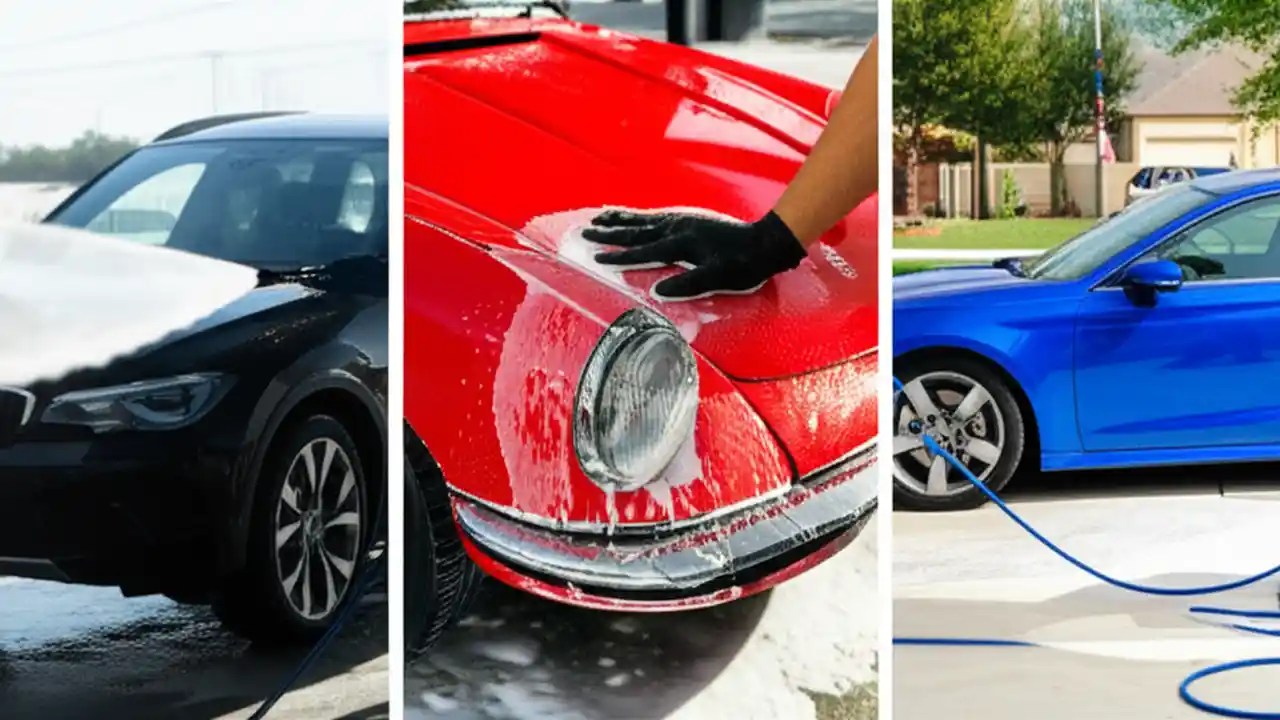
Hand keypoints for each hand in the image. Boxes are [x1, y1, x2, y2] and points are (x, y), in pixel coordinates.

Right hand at [582, 209, 806, 299]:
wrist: (764, 242)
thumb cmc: (743, 266)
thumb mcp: (719, 279)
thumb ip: (689, 284)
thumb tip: (657, 291)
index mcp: (681, 244)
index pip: (642, 251)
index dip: (618, 257)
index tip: (594, 258)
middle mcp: (677, 228)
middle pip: (636, 230)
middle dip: (609, 233)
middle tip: (583, 232)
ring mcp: (682, 220)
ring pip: (643, 219)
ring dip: (619, 219)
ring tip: (598, 218)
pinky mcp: (688, 218)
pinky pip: (655, 215)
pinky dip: (638, 214)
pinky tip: (631, 215)